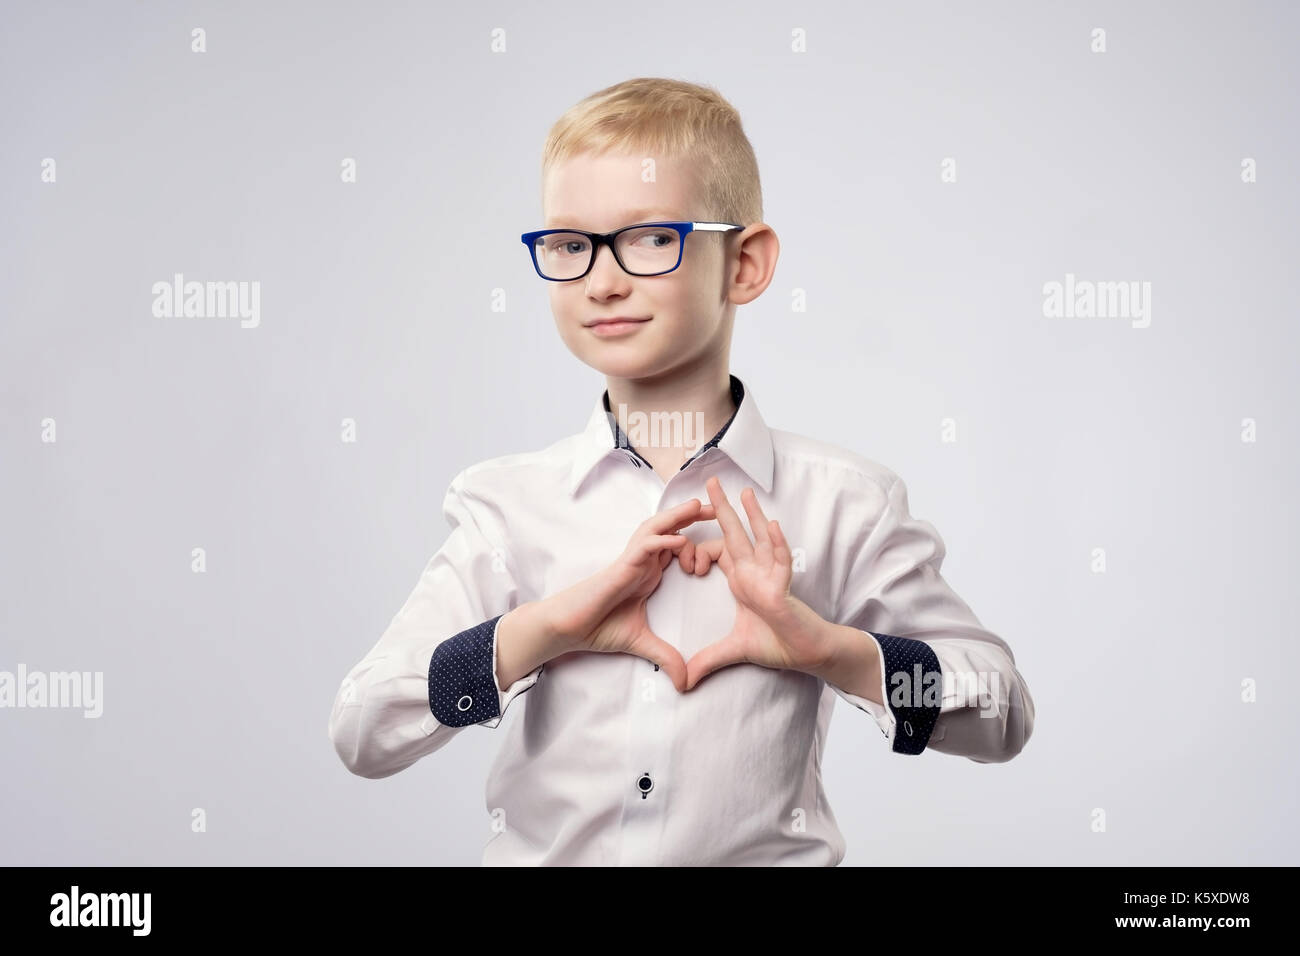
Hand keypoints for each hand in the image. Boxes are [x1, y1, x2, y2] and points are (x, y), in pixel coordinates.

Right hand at [553, 497, 716, 692]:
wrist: (570, 629)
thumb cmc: (599, 627)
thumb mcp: (642, 644)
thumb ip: (666, 657)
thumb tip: (686, 682)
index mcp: (649, 572)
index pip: (676, 546)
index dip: (697, 539)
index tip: (719, 539)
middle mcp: (642, 561)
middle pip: (669, 530)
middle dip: (691, 517)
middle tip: (717, 507)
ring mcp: (631, 561)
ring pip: (656, 530)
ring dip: (678, 518)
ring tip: (700, 506)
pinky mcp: (621, 566)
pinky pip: (644, 548)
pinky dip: (662, 541)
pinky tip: (680, 539)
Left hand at [677, 476, 833, 689]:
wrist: (806, 655)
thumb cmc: (777, 644)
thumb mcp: (733, 651)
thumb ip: (708, 660)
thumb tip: (684, 680)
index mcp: (741, 582)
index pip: (718, 553)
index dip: (699, 546)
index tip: (681, 543)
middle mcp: (754, 574)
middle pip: (735, 535)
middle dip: (721, 509)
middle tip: (709, 482)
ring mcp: (770, 578)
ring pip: (759, 540)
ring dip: (752, 515)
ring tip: (743, 490)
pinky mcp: (784, 590)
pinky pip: (781, 563)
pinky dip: (776, 544)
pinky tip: (771, 525)